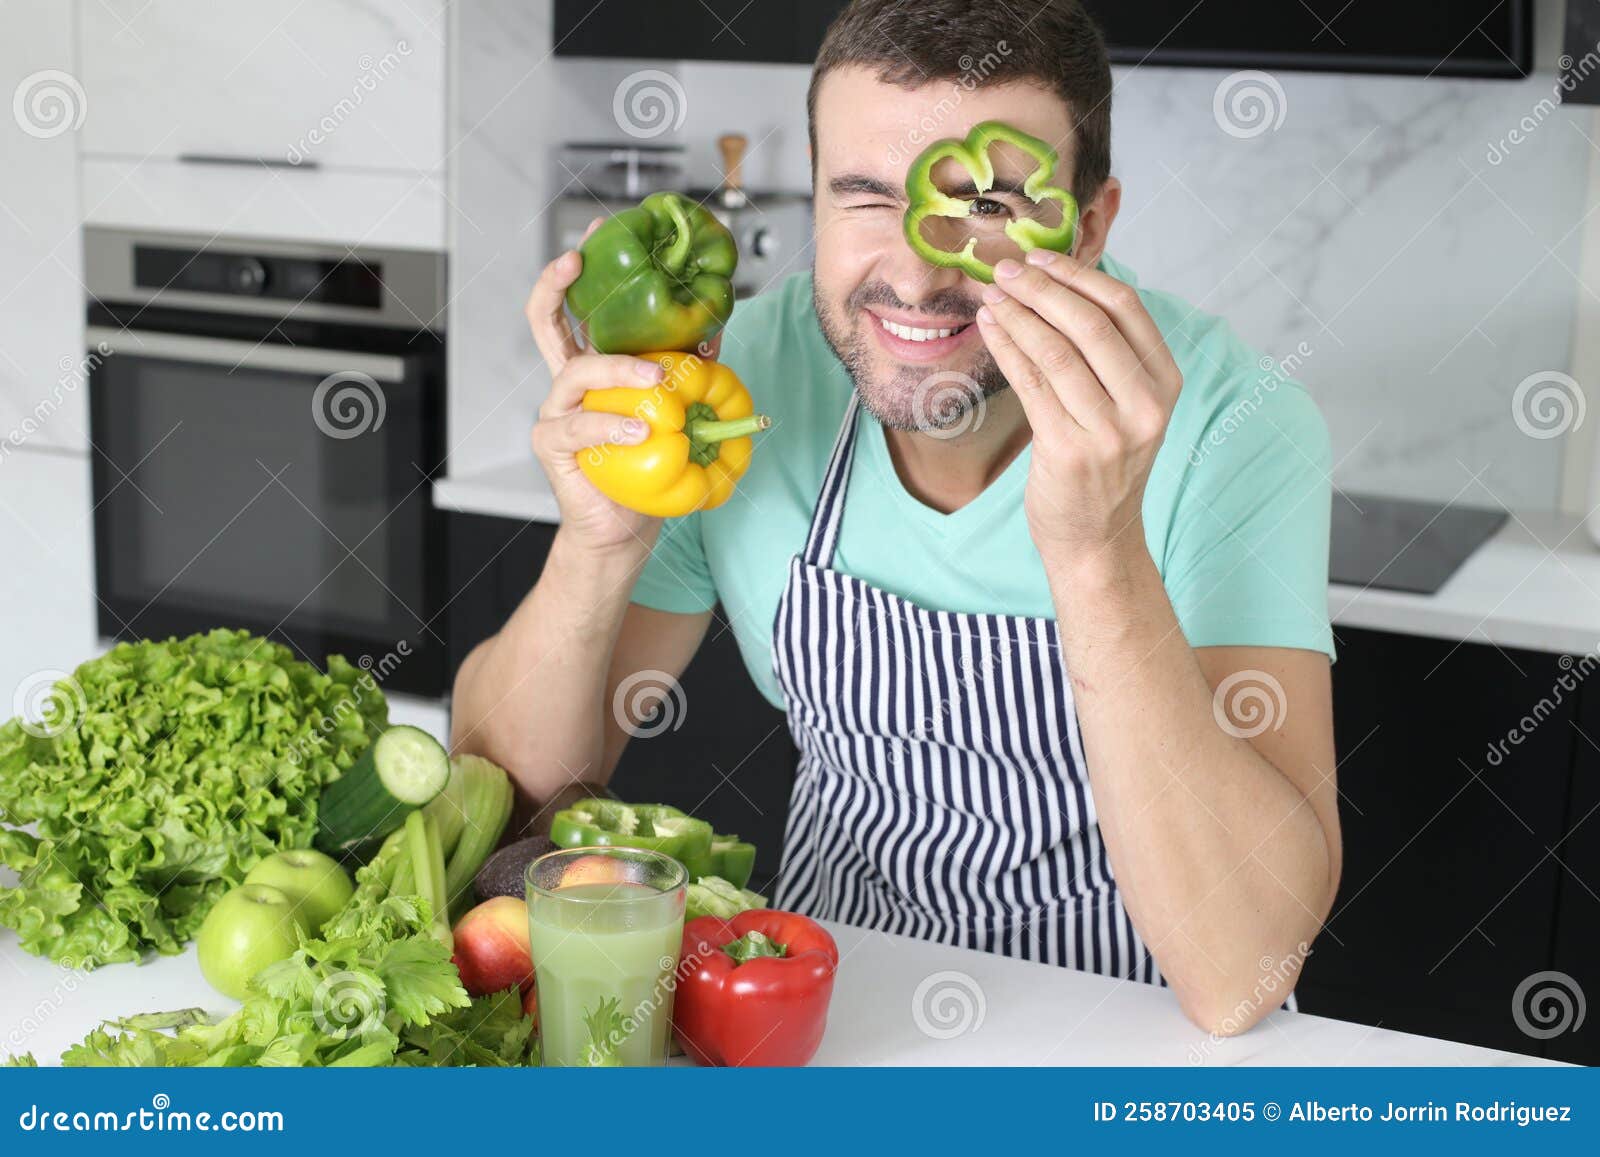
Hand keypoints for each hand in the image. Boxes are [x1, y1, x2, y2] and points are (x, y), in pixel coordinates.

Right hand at [526, 221, 667, 554]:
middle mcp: (566, 382)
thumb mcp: (675, 408)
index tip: (597, 232)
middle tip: (579, 263)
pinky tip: (638, 431)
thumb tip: (713, 325)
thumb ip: (686, 366)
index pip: (575, 309)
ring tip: (657, 382)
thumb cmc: (647, 466)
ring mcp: (554, 411)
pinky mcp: (552, 445)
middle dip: (556, 285)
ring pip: (575, 371)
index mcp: (590, 366)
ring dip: (617, 369)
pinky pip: (580, 427)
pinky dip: (612, 426)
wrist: (625, 525)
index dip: (578, 271)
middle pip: (544, 322)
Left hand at [975, 250, 1182, 571]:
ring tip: (991, 296)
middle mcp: (1145, 406)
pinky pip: (1031, 385)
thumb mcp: (1124, 405)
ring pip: (1055, 352)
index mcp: (1164, 383)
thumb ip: (1107, 352)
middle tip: (1005, 269)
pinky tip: (990, 329)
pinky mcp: (1068, 451)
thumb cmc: (1102, 463)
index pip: (1125, 307)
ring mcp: (1109, 432)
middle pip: (1089, 324)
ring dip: (1017, 316)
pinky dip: (1007, 349)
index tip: (1040, 257)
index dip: (1078, 275)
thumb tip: (1058, 282)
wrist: (1095, 538)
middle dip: (1041, 289)